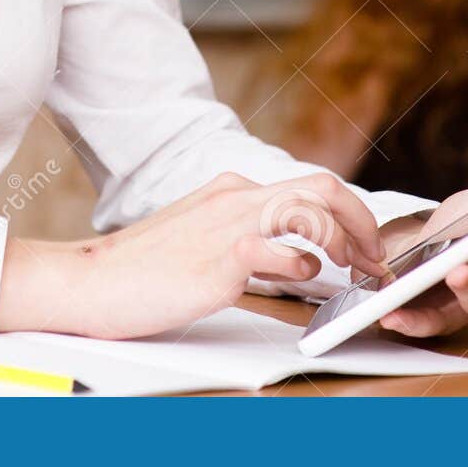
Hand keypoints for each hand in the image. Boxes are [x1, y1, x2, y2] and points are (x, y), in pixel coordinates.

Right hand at [0, 171, 389, 339]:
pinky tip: (305, 279)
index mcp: (232, 190)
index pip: (308, 186)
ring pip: (312, 208)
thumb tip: (296, 258)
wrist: (91, 280)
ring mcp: (229, 221)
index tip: (365, 248)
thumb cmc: (140, 271)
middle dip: (362, 221)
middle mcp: (236, 196)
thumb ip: (247, 240)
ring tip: (356, 272)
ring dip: (347, 240)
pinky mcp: (222, 254)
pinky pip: (283, 250)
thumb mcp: (201, 242)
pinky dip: (306, 264)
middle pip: (322, 186)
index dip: (349, 215)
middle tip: (376, 259)